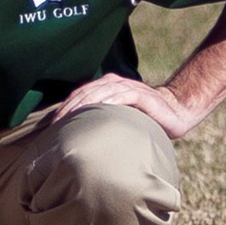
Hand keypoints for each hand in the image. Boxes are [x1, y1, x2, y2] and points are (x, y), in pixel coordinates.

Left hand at [47, 73, 199, 139]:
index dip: (64, 108)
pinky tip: (102, 106)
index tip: (50, 125)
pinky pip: (124, 94)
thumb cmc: (143, 119)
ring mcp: (127, 87)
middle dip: (69, 108)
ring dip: (85, 103)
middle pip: (85, 93)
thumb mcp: (117, 119)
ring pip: (101, 91)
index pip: (78, 96)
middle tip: (56, 124)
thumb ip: (100, 121)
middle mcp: (113, 84)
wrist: (176, 112)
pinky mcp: (142, 94)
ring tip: (71, 116)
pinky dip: (112, 99)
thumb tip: (74, 140)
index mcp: (104, 88)